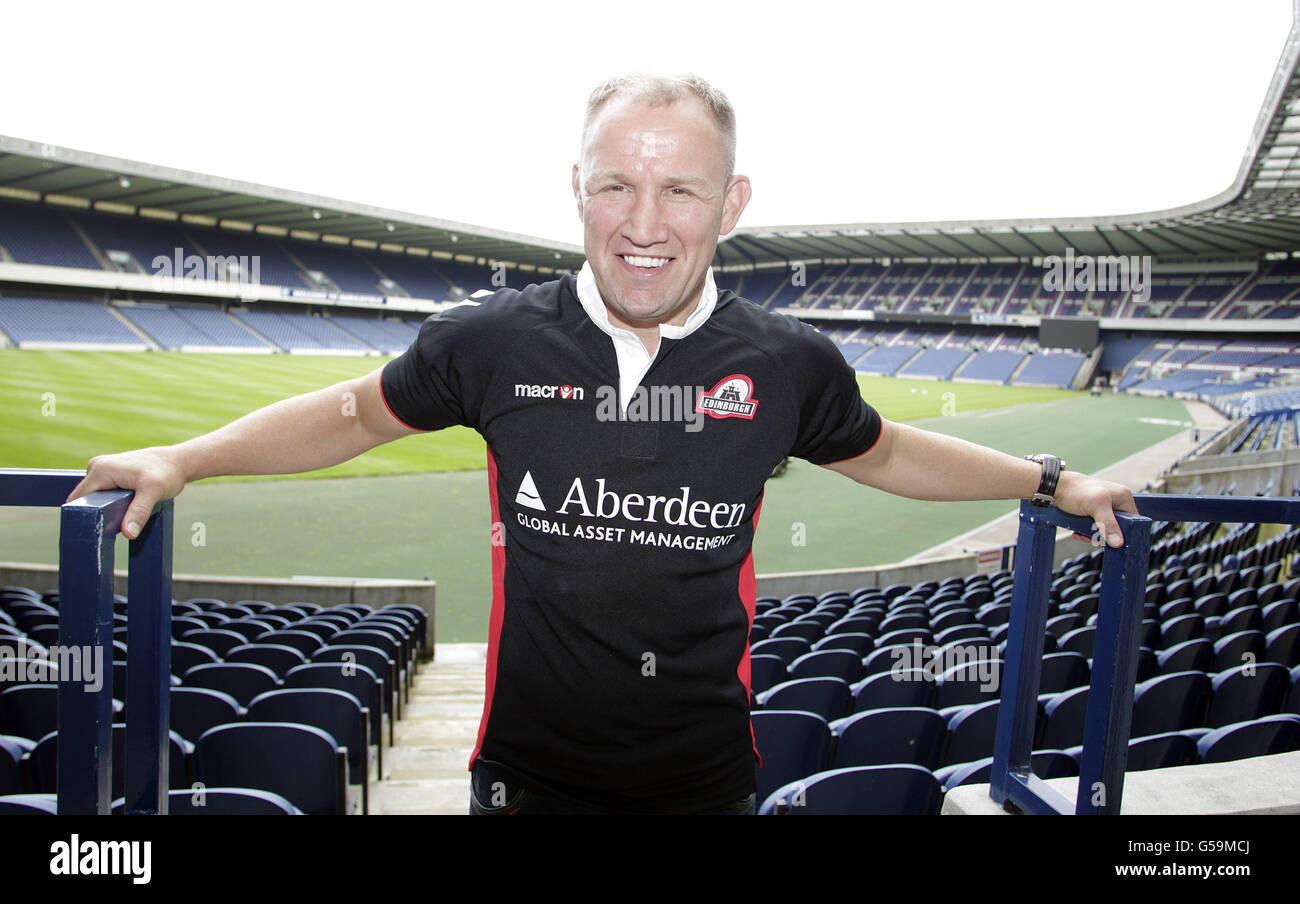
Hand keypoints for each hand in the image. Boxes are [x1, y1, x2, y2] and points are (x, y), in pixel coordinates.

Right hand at [66, 447, 187, 539]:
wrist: (177, 462)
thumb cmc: (167, 473)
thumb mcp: (154, 492)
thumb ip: (139, 512)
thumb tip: (128, 533)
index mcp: (100, 470)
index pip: (78, 499)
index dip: (83, 516)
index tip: (91, 533)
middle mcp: (96, 467)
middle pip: (84, 499)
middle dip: (94, 514)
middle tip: (109, 529)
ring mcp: (101, 470)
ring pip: (93, 498)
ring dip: (102, 510)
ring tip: (118, 520)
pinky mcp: (108, 474)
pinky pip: (101, 494)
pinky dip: (107, 504)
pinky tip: (120, 511)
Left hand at [1052, 470, 1137, 548]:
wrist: (1054, 487)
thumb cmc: (1075, 490)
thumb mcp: (1095, 507)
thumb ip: (1108, 524)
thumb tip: (1118, 542)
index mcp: (1124, 497)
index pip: (1133, 521)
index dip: (1123, 533)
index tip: (1111, 541)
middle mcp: (1116, 501)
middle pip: (1117, 528)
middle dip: (1104, 536)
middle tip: (1091, 537)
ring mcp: (1104, 506)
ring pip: (1104, 529)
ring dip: (1092, 535)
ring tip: (1080, 533)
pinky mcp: (1092, 511)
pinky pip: (1094, 527)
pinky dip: (1085, 532)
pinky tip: (1077, 532)